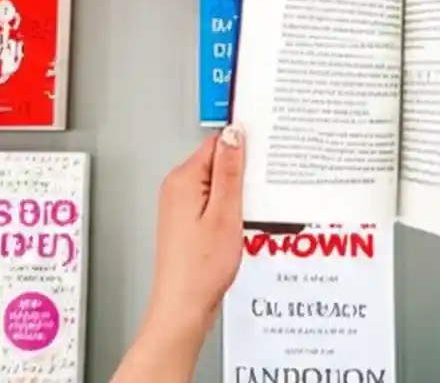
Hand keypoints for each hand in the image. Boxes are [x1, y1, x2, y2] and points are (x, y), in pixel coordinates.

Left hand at [147, 126, 245, 335]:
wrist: (183, 305)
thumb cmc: (200, 268)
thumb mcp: (226, 213)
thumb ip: (230, 170)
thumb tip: (233, 134)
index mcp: (183, 179)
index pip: (217, 143)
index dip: (244, 148)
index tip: (263, 159)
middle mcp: (176, 188)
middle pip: (216, 161)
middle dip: (241, 174)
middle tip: (257, 194)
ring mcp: (179, 205)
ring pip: (216, 183)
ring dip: (236, 194)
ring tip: (246, 215)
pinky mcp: (185, 220)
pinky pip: (211, 201)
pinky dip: (228, 209)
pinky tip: (237, 225)